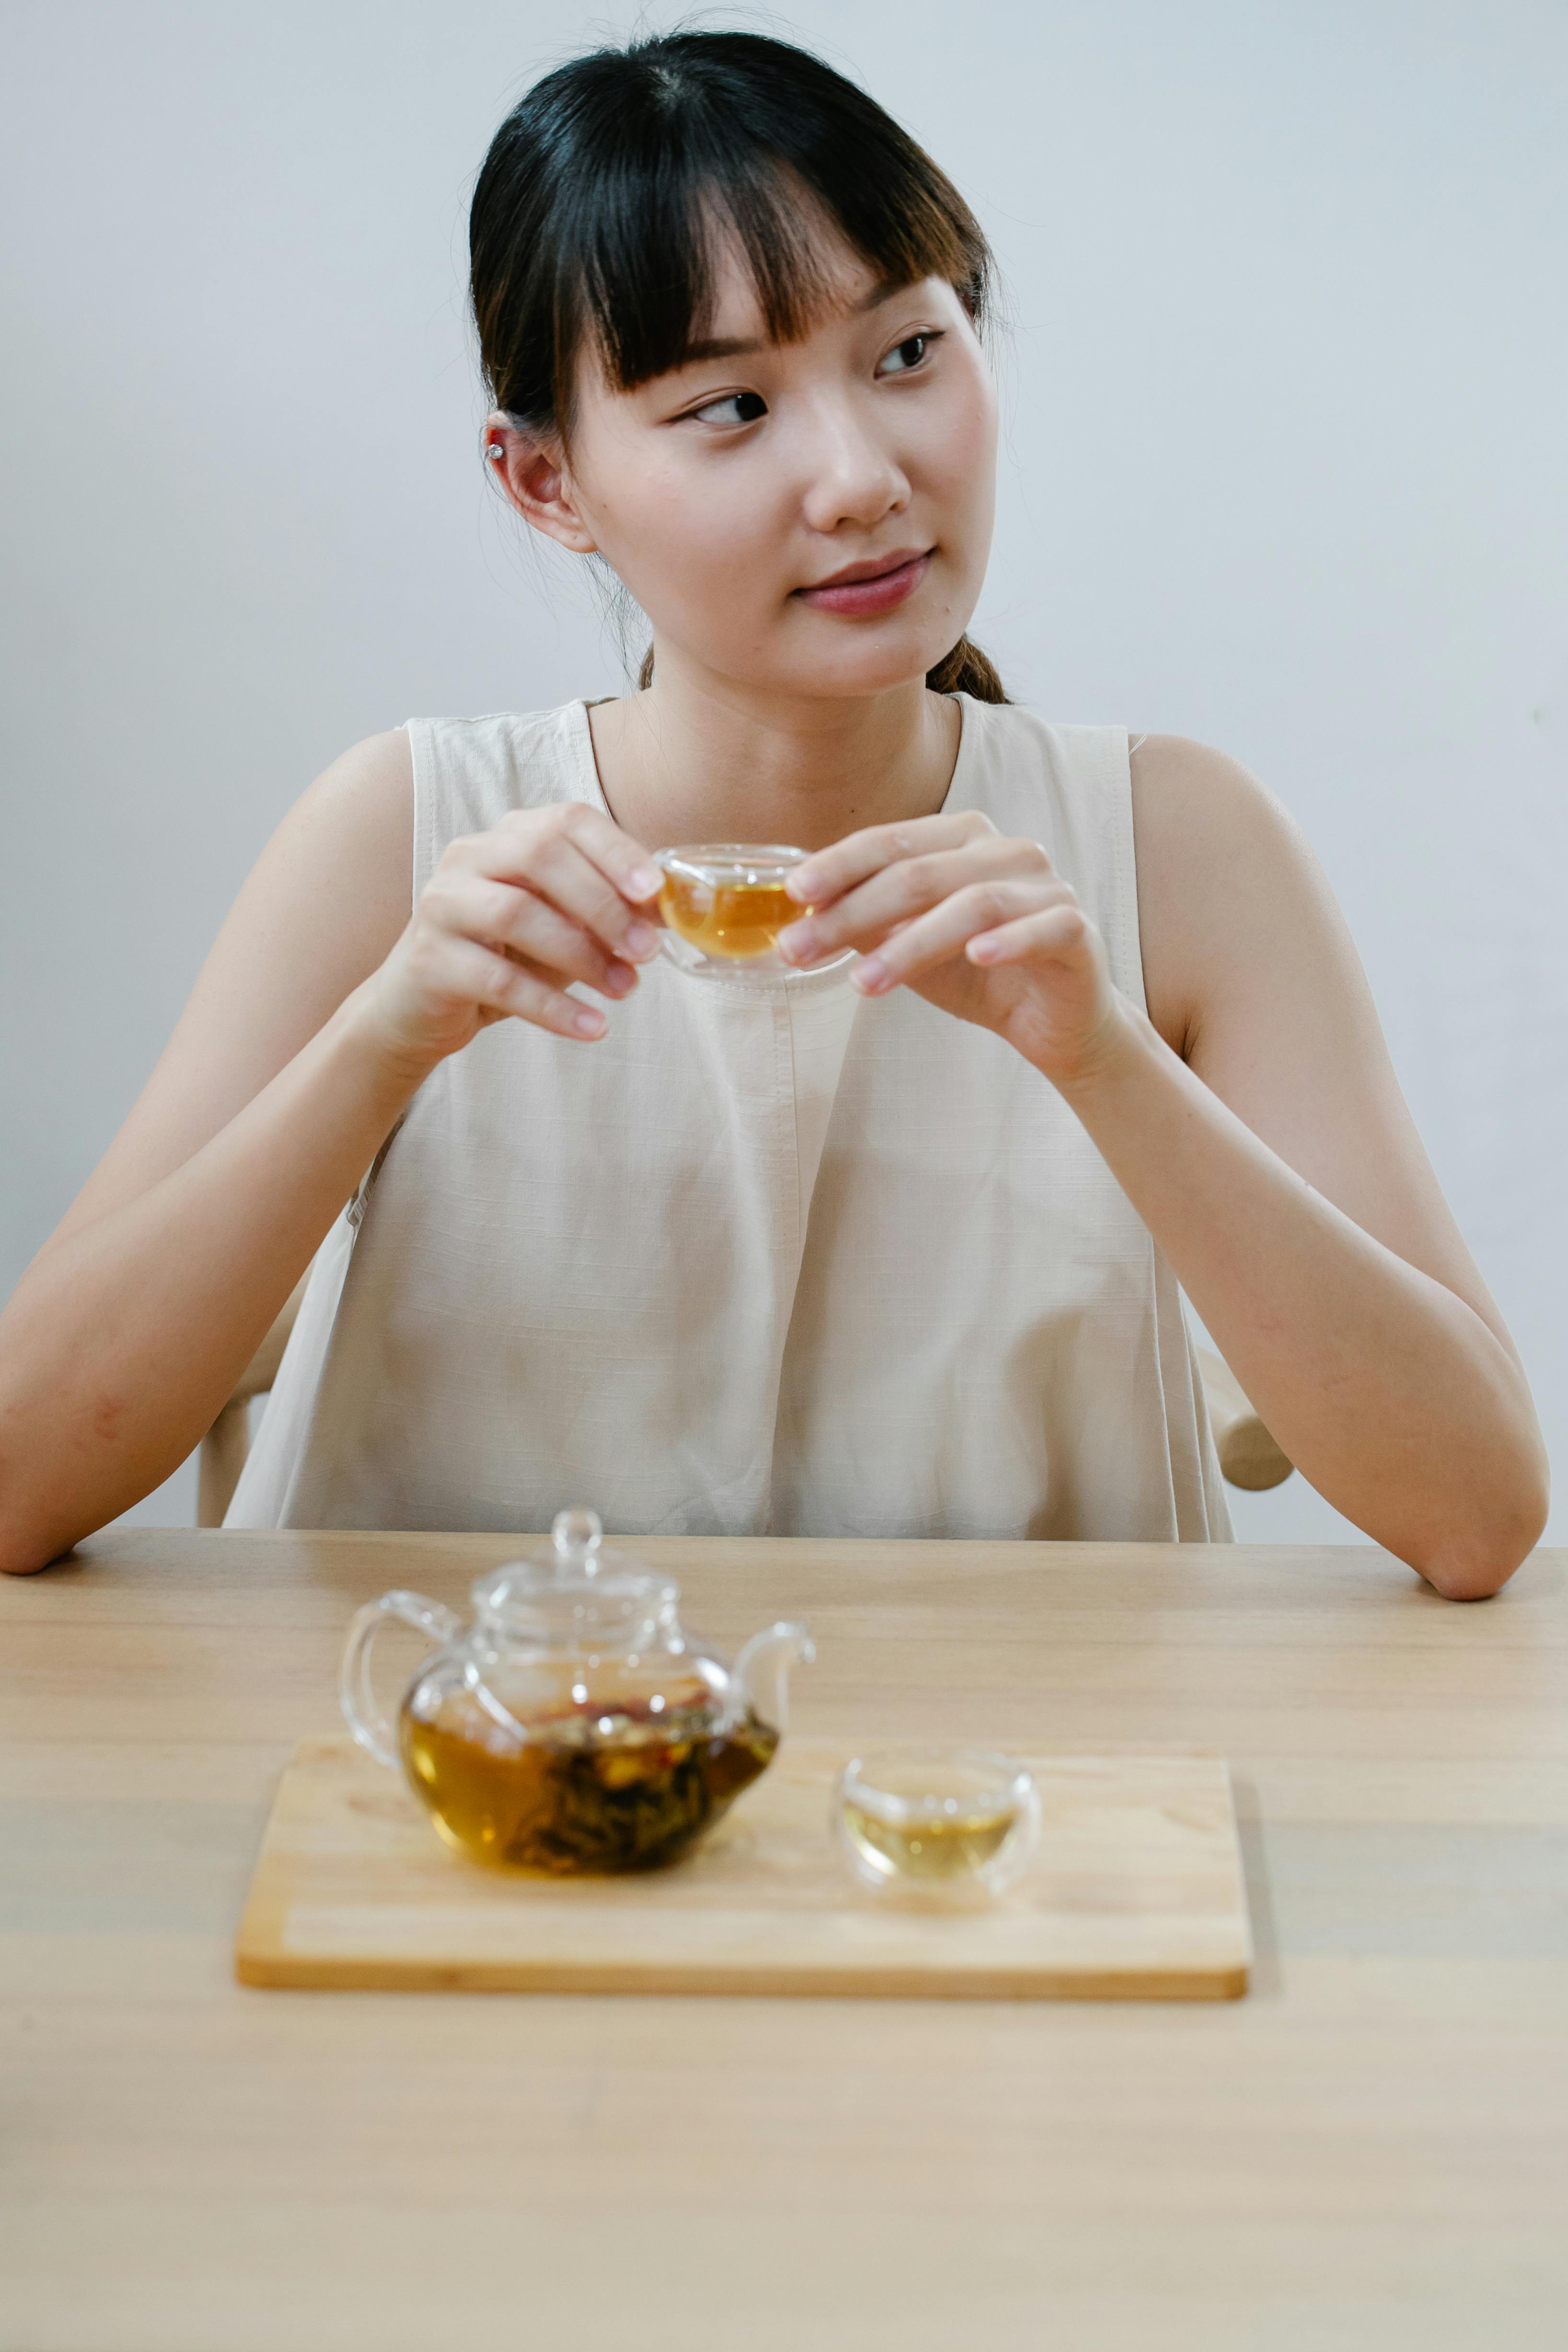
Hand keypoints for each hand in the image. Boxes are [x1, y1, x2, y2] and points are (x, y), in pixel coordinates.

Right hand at [357, 804, 663, 1073]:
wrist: (417, 1008)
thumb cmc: (502, 959)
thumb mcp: (560, 927)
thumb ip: (607, 911)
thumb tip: (671, 910)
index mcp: (507, 838)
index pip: (566, 820)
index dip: (616, 851)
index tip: (656, 892)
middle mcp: (469, 857)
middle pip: (541, 855)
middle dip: (603, 904)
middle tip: (646, 952)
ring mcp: (443, 904)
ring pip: (517, 914)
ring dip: (582, 955)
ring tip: (626, 990)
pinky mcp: (430, 959)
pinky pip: (498, 980)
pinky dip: (552, 1006)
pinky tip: (590, 1027)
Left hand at [777, 810, 1126, 1083]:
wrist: (1056, 1022)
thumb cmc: (980, 975)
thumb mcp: (911, 946)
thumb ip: (870, 924)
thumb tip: (804, 911)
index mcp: (962, 839)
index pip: (891, 843)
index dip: (839, 865)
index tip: (793, 893)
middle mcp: (1005, 851)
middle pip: (920, 873)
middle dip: (854, 913)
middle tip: (802, 948)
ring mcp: (1046, 887)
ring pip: (971, 903)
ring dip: (910, 944)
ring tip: (863, 982)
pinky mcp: (1078, 930)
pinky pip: (1043, 928)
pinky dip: (1009, 940)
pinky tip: (976, 957)